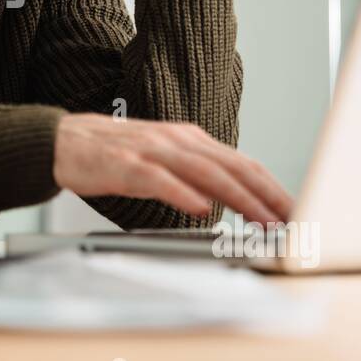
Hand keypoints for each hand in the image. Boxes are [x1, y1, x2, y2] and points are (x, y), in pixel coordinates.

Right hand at [52, 113, 290, 225]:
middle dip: (267, 196)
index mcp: (191, 140)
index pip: (243, 163)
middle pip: (233, 166)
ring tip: (261, 220)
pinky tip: (200, 209)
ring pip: (206, 172)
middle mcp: (178, 140)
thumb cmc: (115, 155)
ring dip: (238, 198)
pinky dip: (182, 193)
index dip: (273, 188)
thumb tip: (230, 202)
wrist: (64, 141)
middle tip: (292, 220)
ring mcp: (153, 150)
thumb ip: (196, 176)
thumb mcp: (164, 161)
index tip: (296, 212)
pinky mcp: (126, 164)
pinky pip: (159, 179)